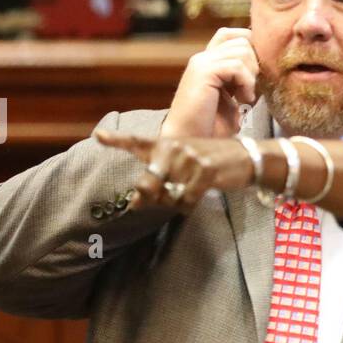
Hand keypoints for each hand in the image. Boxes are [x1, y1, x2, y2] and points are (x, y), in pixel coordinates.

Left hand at [94, 131, 255, 215]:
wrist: (245, 158)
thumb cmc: (210, 164)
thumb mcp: (182, 168)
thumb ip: (157, 183)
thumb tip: (133, 205)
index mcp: (165, 144)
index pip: (136, 142)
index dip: (115, 140)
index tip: (98, 137)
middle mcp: (172, 147)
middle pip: (147, 184)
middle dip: (153, 199)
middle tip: (168, 199)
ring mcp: (188, 157)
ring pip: (167, 197)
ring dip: (176, 204)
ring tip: (190, 193)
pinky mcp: (203, 170)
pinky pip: (186, 200)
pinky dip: (190, 206)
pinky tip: (199, 196)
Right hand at [161, 28, 259, 140]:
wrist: (190, 142)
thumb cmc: (212, 128)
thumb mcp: (236, 99)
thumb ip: (246, 79)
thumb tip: (268, 66)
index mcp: (209, 62)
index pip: (233, 34)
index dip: (252, 48)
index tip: (255, 76)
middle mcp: (203, 58)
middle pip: (243, 40)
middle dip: (255, 65)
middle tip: (249, 90)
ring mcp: (202, 62)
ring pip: (243, 50)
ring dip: (251, 76)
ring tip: (244, 97)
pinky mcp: (203, 72)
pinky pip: (237, 66)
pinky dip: (246, 83)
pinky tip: (241, 100)